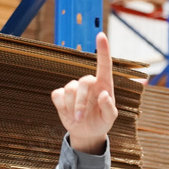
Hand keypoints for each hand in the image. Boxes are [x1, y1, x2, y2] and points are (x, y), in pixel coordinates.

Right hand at [51, 32, 117, 154]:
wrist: (87, 133)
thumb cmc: (101, 122)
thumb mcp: (110, 119)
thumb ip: (109, 108)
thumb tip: (103, 94)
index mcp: (104, 85)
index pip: (104, 64)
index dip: (103, 50)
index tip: (101, 35)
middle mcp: (89, 83)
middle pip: (83, 81)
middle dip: (81, 101)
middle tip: (81, 117)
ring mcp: (74, 88)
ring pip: (70, 89)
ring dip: (73, 107)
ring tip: (78, 119)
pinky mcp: (61, 95)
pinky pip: (58, 95)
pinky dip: (62, 107)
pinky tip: (68, 114)